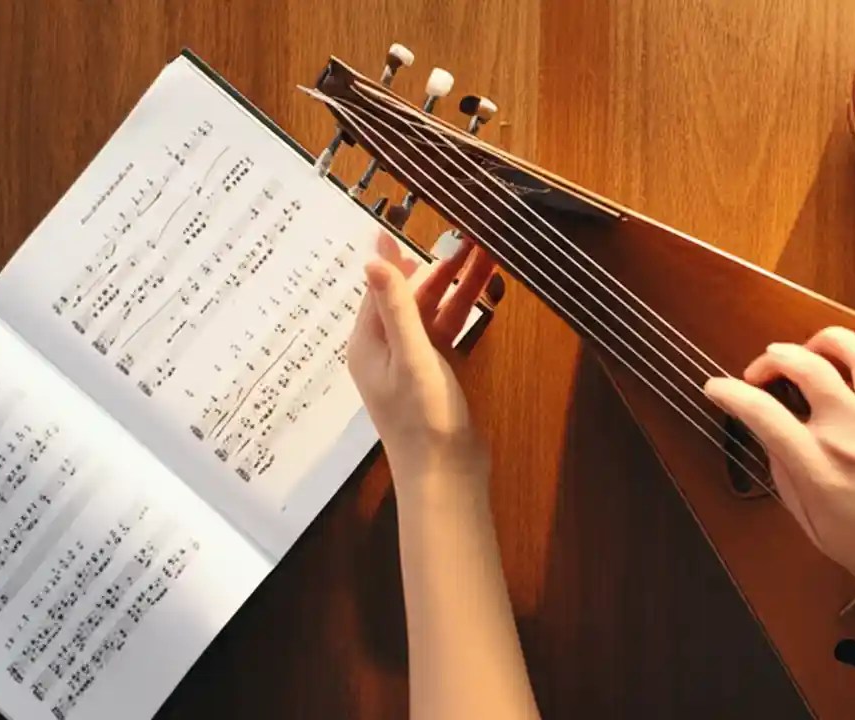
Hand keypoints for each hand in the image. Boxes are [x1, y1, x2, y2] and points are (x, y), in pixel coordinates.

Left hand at [347, 229, 496, 484]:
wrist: (446, 475)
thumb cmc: (424, 419)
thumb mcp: (411, 357)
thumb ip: (396, 308)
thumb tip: (372, 258)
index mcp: (368, 342)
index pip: (382, 286)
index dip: (400, 255)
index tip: (411, 220)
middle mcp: (385, 347)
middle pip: (412, 294)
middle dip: (440, 265)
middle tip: (470, 232)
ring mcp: (411, 360)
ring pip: (434, 309)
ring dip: (457, 282)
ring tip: (486, 251)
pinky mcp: (435, 372)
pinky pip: (447, 328)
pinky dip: (464, 307)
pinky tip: (484, 288)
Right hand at [704, 327, 854, 605]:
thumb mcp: (821, 533)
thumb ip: (790, 486)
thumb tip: (773, 448)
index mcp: (822, 469)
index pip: (763, 414)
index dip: (730, 393)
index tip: (716, 388)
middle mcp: (851, 433)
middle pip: (802, 364)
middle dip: (770, 359)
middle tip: (759, 374)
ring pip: (849, 350)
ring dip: (817, 341)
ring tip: (803, 352)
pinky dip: (848, 370)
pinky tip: (841, 390)